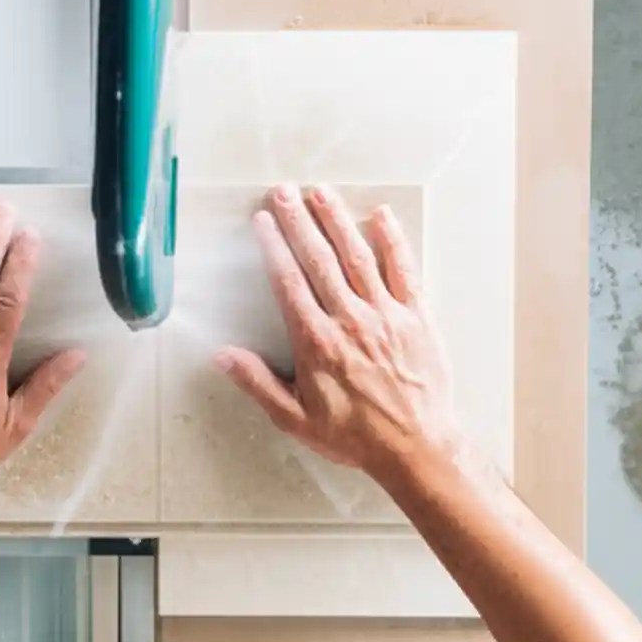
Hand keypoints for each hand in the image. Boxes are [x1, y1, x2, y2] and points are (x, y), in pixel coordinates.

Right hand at [215, 185, 461, 482]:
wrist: (417, 448)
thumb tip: (223, 355)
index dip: (273, 247)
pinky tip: (381, 217)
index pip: (288, 282)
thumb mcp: (296, 418)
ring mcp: (387, 315)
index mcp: (318, 343)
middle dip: (298, 222)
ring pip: (358, 256)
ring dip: (337, 221)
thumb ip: (258, 382)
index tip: (262, 221)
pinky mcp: (418, 317)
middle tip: (283, 192)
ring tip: (321, 193)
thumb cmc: (356, 438)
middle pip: (319, 260)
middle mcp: (351, 320)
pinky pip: (404, 270)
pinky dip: (393, 241)